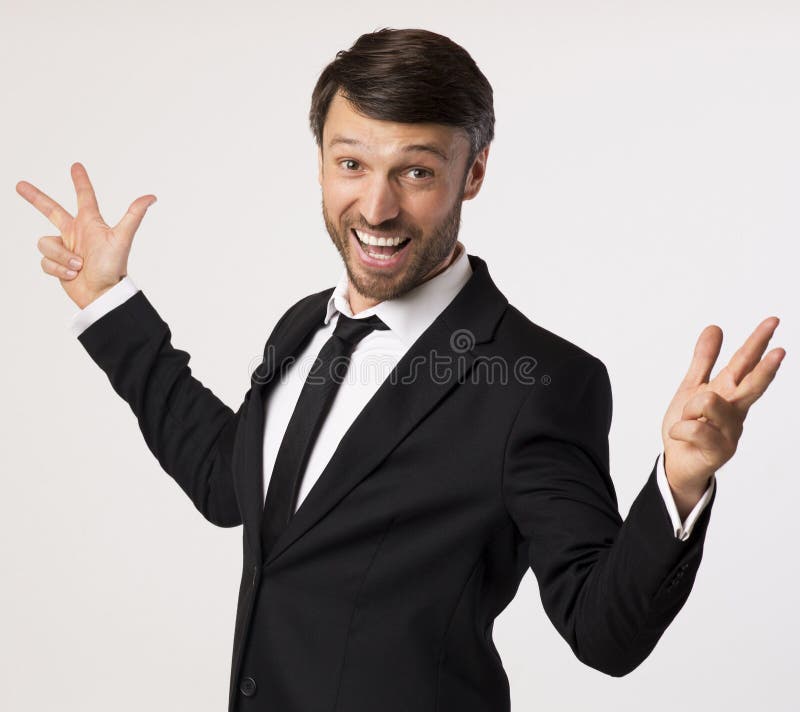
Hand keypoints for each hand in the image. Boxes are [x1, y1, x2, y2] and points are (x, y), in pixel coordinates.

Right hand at [17, 162, 156, 308]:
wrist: (102, 294)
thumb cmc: (113, 267)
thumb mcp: (122, 238)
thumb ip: (134, 215)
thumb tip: (152, 196)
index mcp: (90, 223)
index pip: (84, 197)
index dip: (80, 181)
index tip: (76, 166)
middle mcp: (75, 233)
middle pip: (51, 210)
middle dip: (36, 198)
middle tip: (20, 185)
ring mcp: (64, 248)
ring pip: (46, 243)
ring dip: (62, 256)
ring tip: (79, 265)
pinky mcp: (56, 264)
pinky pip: (45, 261)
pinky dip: (58, 269)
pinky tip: (73, 274)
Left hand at [661, 317, 785, 502]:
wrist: (677, 461)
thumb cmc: (688, 424)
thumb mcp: (692, 387)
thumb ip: (704, 360)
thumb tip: (715, 327)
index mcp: (729, 391)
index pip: (745, 362)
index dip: (757, 341)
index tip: (773, 321)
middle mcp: (736, 410)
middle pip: (751, 383)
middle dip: (765, 367)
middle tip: (781, 351)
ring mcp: (731, 431)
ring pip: (707, 401)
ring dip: (688, 410)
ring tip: (687, 420)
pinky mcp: (720, 450)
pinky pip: (693, 427)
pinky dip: (679, 429)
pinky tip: (682, 437)